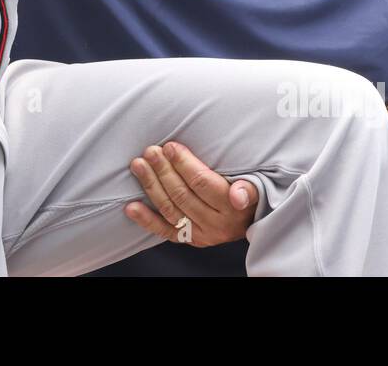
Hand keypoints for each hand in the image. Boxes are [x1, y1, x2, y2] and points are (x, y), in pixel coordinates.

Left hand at [125, 141, 257, 247]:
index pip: (202, 183)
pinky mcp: (188, 240)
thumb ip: (248, 188)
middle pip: (182, 194)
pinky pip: (164, 231)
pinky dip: (146, 219)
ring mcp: (200, 234)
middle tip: (151, 151)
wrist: (246, 222)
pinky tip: (131, 207)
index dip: (184, 164)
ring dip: (151, 186)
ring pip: (170, 209)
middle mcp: (215, 224)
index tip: (171, 147)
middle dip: (163, 170)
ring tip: (138, 166)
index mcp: (231, 208)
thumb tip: (238, 195)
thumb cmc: (248, 195)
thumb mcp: (255, 187)